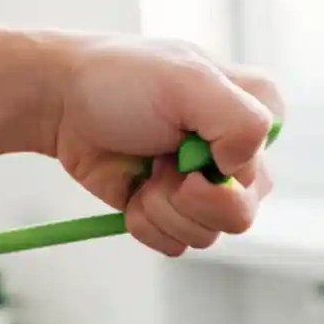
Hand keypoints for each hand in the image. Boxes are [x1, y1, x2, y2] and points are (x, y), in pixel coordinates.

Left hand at [49, 37, 282, 255]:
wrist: (61, 101)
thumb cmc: (121, 79)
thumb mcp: (188, 80)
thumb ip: (240, 121)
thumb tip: (241, 172)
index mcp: (253, 113)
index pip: (262, 171)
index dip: (225, 172)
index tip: (188, 144)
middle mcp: (234, 153)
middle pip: (240, 214)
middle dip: (191, 199)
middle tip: (162, 165)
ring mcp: (200, 184)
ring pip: (207, 235)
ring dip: (164, 208)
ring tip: (144, 170)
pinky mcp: (167, 208)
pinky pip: (175, 244)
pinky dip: (147, 224)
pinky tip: (132, 190)